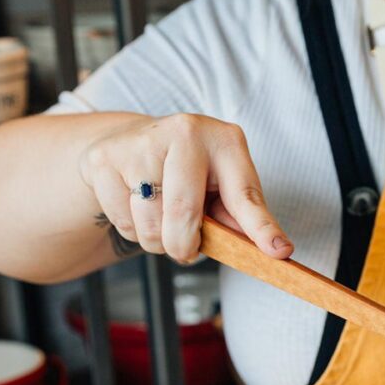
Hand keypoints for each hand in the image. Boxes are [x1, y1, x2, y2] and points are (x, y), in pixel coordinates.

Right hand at [77, 112, 292, 264]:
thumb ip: (243, 218)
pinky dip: (132, 230)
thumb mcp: (223, 188)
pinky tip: (137, 207)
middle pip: (184, 214)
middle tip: (184, 250)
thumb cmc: (190, 175)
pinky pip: (123, 221)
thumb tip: (273, 250)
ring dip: (156, 241)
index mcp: (225, 141)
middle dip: (184, 247)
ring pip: (150, 224)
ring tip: (161, 221)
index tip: (279, 251)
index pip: (245, 194)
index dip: (261, 227)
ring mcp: (141, 142)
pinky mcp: (105, 158)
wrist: (133, 143)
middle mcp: (185, 132)